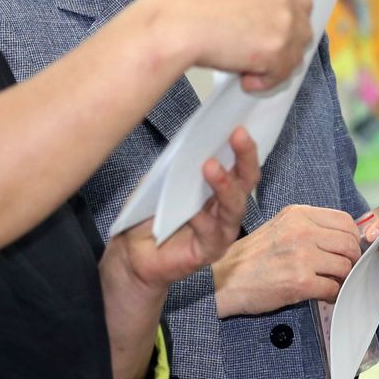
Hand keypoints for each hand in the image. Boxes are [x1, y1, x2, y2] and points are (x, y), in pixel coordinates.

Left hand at [108, 127, 260, 290]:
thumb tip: (190, 141)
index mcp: (218, 189)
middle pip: (246, 182)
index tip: (239, 124)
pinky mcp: (210, 252)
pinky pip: (211, 233)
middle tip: (238, 135)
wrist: (132, 254)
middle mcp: (226, 208)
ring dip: (224, 186)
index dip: (243, 146)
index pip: (239, 165)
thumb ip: (178, 165)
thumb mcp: (161, 182)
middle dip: (244, 157)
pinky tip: (193, 210)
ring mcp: (221, 232)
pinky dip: (202, 220)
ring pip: (234, 208)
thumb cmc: (149, 215)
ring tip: (210, 167)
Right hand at [152, 0, 312, 92]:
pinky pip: (280, 75)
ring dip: (273, 67)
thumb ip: (255, 0)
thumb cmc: (189, 8)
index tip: (278, 37)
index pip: (301, 1)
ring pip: (294, 55)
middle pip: (303, 29)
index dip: (290, 23)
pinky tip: (244, 80)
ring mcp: (284, 22)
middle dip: (286, 47)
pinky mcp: (277, 49)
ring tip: (246, 70)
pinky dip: (263, 82)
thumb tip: (266, 26)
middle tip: (260, 59)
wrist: (175, 23)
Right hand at [212, 204, 361, 317]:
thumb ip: (309, 228)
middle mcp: (302, 231)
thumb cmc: (251, 257)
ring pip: (345, 267)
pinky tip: (323, 296)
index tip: (348, 250)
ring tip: (330, 284)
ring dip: (342, 280)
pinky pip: (333, 289)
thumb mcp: (280, 228)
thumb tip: (342, 239)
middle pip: (349, 244)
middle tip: (343, 271)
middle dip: (351, 261)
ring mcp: (302, 256)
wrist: (223, 280)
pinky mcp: (300, 282)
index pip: (345, 221)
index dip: (353, 238)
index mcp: (298, 214)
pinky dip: (333, 295)